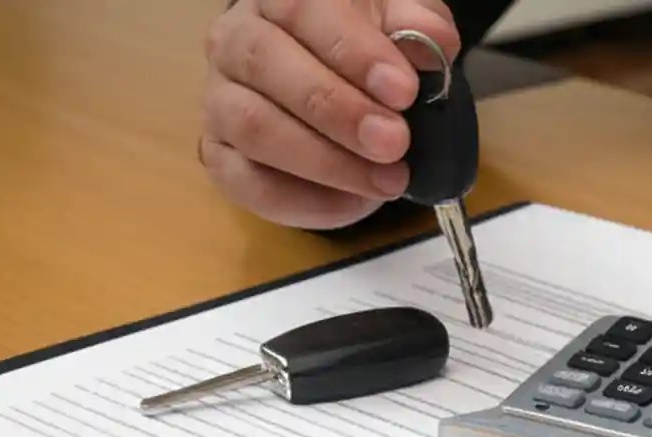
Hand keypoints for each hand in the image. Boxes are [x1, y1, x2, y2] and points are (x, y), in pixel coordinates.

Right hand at [201, 0, 459, 228]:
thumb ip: (416, 27)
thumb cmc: (361, 49)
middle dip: (337, 110)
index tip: (403, 91)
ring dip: (323, 161)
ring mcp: (219, 100)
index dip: (353, 51)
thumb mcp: (397, 25)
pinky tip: (354, 203)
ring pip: (252, 127)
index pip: (303, 10)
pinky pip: (247, 184)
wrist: (329, 89)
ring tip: (386, 180)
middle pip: (266, 64)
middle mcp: (235, 41)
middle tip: (393, 142)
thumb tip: (433, 45)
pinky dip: (304, 201)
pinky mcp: (219, 156)